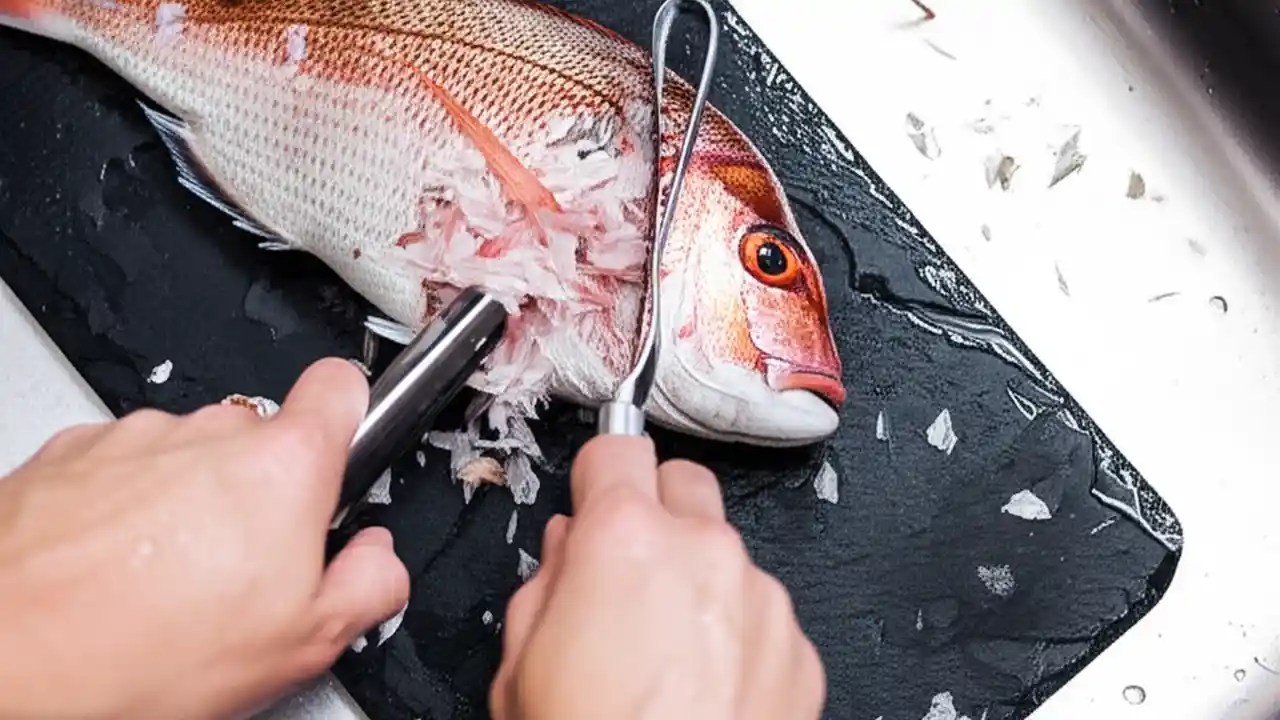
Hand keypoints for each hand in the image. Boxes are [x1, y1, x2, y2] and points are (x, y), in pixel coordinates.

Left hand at [0, 358, 409, 719]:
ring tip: (163, 587)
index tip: (341, 454)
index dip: (349, 417)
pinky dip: (122, 511)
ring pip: (187, 457)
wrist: (3, 661)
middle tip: (242, 571)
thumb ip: (369, 585)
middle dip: (261, 493)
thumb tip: (378, 561)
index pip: (341, 387)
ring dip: (187, 505)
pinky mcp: (67, 454)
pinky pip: (119, 471)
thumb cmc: (138, 654)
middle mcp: (209, 432)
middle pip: (261, 439)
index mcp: (281, 466)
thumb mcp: (303, 643)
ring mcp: (133, 438)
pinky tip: (109, 576)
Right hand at [490, 436, 825, 719]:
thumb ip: (547, 582)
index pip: (619, 450)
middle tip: (627, 569)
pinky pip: (763, 615)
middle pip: (684, 484)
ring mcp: (762, 601)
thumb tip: (571, 551)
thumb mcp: (519, 666)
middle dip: (654, 512)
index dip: (599, 471)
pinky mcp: (799, 651)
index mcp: (626, 542)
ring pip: (727, 555)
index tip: (596, 489)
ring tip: (664, 658)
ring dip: (698, 582)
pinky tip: (705, 693)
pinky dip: (737, 637)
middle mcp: (706, 554)